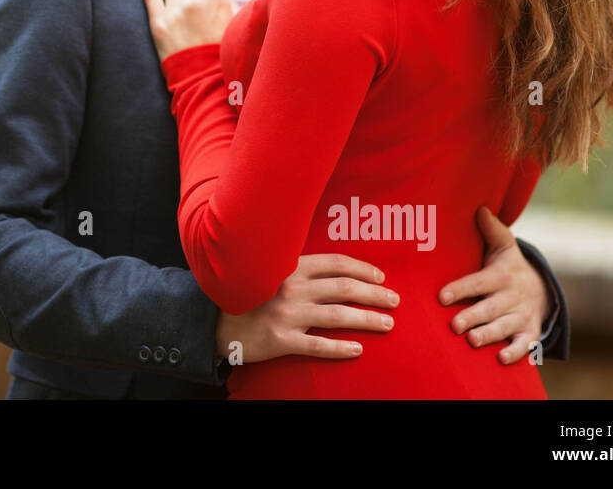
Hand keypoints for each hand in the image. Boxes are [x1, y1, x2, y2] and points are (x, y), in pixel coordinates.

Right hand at [214, 254, 398, 363]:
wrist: (217, 321)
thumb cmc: (251, 295)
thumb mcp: (272, 272)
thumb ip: (299, 268)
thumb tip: (335, 269)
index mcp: (291, 267)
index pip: (336, 263)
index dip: (363, 268)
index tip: (381, 277)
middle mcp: (291, 287)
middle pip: (344, 288)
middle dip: (375, 294)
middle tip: (395, 300)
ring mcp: (286, 314)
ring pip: (337, 316)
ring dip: (367, 319)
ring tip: (387, 324)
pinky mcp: (281, 339)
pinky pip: (318, 345)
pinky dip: (341, 348)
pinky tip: (358, 350)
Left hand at [438, 206, 554, 364]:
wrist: (541, 288)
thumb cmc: (508, 265)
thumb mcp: (504, 245)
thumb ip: (491, 229)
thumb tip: (478, 207)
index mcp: (501, 275)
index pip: (478, 282)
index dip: (461, 289)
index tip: (442, 296)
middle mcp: (511, 296)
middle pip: (490, 308)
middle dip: (473, 316)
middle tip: (454, 325)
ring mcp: (521, 315)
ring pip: (504, 327)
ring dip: (489, 335)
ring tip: (472, 341)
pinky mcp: (530, 332)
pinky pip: (524, 344)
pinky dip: (515, 352)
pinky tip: (501, 359)